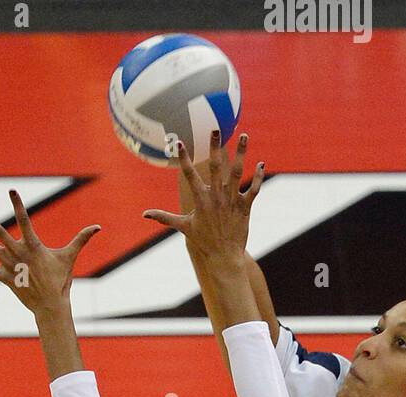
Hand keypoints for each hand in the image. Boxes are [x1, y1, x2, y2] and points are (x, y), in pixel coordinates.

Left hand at [0, 191, 99, 315]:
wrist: (50, 305)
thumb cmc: (61, 280)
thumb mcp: (69, 257)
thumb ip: (81, 239)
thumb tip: (98, 227)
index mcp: (32, 245)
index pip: (24, 219)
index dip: (17, 204)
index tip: (11, 190)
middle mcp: (17, 253)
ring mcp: (8, 265)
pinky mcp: (4, 278)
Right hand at [145, 132, 263, 267]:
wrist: (223, 256)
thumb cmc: (203, 241)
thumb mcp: (183, 227)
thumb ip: (164, 217)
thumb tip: (145, 215)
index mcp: (201, 200)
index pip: (190, 175)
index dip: (184, 159)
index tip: (180, 143)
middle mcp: (217, 197)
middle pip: (216, 167)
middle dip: (215, 147)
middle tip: (216, 129)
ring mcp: (232, 201)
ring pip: (238, 172)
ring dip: (241, 153)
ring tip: (244, 135)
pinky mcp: (245, 206)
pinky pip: (253, 189)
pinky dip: (258, 177)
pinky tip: (261, 163)